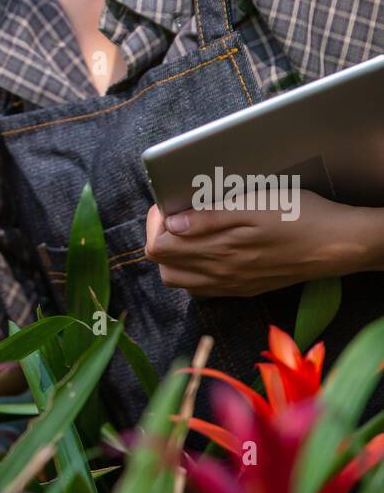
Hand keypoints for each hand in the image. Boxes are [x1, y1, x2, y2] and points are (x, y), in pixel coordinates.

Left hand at [144, 191, 379, 297]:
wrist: (337, 244)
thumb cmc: (298, 216)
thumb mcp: (253, 205)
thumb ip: (209, 217)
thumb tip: (171, 225)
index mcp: (218, 252)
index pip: (158, 248)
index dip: (154, 223)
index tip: (167, 204)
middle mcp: (221, 275)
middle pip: (164, 267)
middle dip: (160, 238)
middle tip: (175, 214)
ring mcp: (233, 285)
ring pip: (182, 281)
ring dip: (175, 256)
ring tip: (189, 230)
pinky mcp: (246, 288)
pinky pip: (204, 288)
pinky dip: (194, 269)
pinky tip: (209, 248)